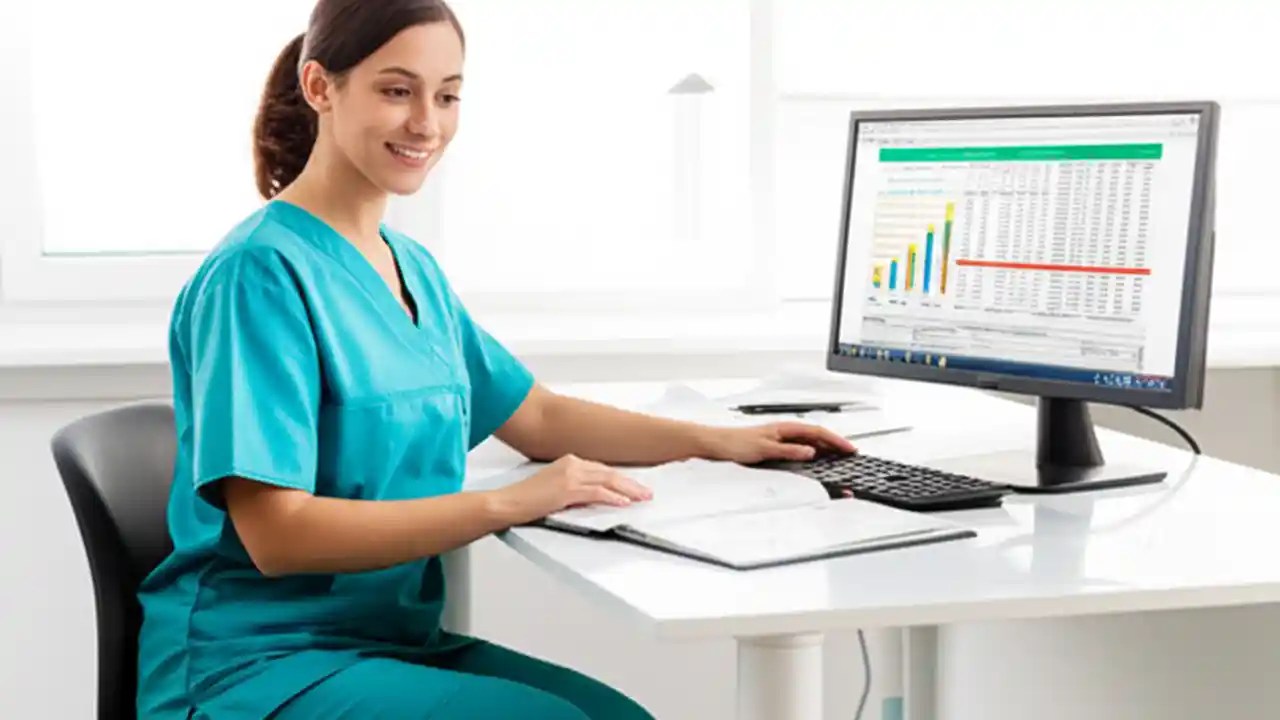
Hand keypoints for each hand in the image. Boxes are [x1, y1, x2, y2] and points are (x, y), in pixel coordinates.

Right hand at [495, 454, 652, 524]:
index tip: (633, 486)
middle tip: (645, 492)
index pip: (601, 469)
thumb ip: (574, 489)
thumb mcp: (555, 489)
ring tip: (642, 497)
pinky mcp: (567, 489)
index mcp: (568, 461)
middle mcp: (571, 464)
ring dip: (628, 490)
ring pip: (607, 480)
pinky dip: (612, 497)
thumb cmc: (526, 499)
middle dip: (630, 483)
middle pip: (608, 472)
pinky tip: (623, 502)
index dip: (620, 478)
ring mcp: (570, 475)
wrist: (509, 502)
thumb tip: (593, 498)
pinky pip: (597, 492)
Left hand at [704, 422, 856, 464]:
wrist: (714, 444)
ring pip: (809, 441)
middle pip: (816, 435)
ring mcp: (779, 438)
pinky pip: (799, 448)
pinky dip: (812, 453)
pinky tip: (815, 460)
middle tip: (850, 454)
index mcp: (784, 428)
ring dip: (825, 448)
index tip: (849, 448)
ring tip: (839, 457)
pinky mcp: (774, 447)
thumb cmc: (734, 442)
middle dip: (835, 443)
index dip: (835, 440)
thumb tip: (810, 452)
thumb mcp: (764, 449)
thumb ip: (789, 450)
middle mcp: (783, 431)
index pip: (817, 431)